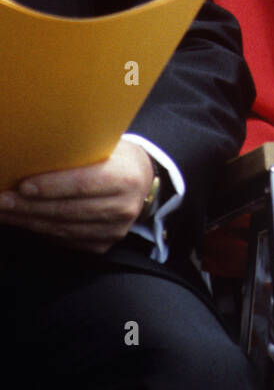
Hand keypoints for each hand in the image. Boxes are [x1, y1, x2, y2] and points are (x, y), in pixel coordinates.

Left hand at [0, 141, 155, 253]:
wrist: (143, 178)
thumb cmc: (116, 155)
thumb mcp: (107, 145)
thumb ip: (79, 152)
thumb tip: (33, 153)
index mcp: (127, 176)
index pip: (84, 183)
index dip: (52, 186)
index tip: (22, 185)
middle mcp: (124, 207)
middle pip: (68, 210)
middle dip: (29, 206)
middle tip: (2, 200)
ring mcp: (115, 230)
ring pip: (63, 228)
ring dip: (28, 220)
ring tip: (5, 210)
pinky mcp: (104, 244)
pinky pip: (66, 239)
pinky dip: (41, 230)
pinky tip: (23, 220)